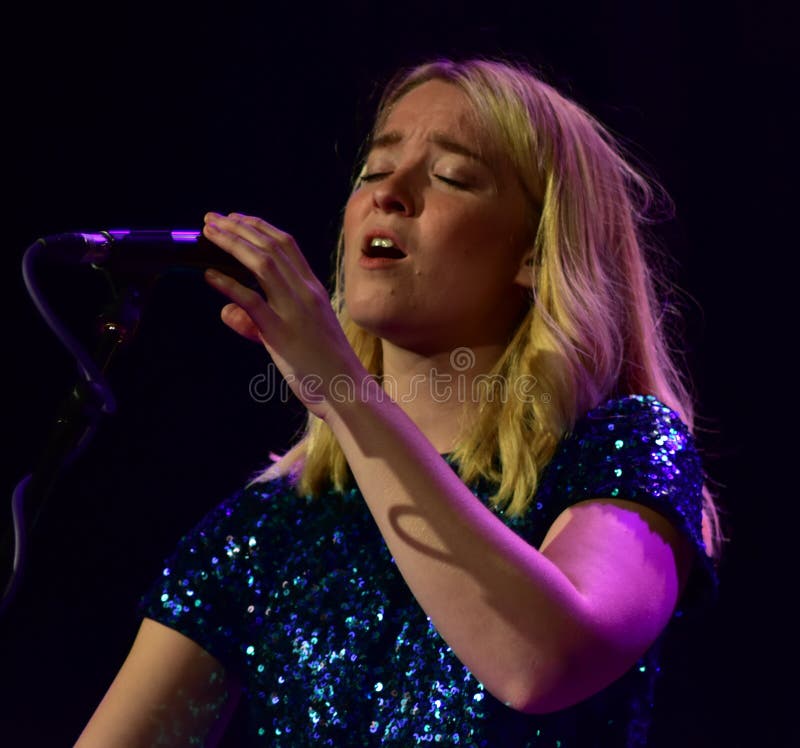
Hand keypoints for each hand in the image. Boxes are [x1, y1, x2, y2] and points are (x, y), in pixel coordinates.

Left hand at [202, 211, 366, 421]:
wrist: (347, 391)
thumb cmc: (325, 367)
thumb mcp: (296, 335)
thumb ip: (259, 320)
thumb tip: (227, 311)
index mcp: (314, 291)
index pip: (287, 246)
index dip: (259, 228)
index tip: (237, 219)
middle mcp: (306, 293)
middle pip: (271, 248)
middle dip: (239, 228)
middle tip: (212, 219)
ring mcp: (295, 311)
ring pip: (262, 264)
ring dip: (233, 243)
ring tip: (209, 233)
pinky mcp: (281, 333)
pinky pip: (252, 301)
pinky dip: (229, 285)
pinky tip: (209, 276)